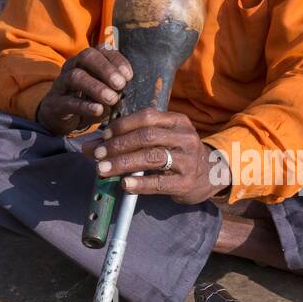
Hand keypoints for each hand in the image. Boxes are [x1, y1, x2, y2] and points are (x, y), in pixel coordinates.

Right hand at [35, 46, 132, 135]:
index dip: (116, 60)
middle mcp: (72, 66)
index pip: (102, 50)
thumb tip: (137, 89)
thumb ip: (117, 87)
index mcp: (86, 60)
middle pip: (87, 57)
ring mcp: (61, 83)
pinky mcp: (55, 103)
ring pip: (75, 77)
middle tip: (120, 84)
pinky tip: (98, 110)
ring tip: (112, 99)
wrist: (60, 117)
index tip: (129, 76)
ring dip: (96, 87)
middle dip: (106, 69)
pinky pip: (68, 101)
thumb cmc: (88, 100)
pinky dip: (84, 106)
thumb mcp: (105, 90)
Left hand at [80, 108, 229, 204]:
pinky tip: (124, 185)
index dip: (122, 125)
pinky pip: (160, 182)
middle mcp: (185, 137)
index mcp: (178, 121)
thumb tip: (91, 146)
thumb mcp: (162, 139)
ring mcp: (188, 160)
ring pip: (152, 157)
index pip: (147, 117)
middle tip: (96, 155)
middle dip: (118, 145)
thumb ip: (131, 139)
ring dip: (123, 163)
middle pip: (146, 137)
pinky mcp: (186, 182)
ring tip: (102, 170)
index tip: (103, 135)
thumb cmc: (178, 154)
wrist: (211, 175)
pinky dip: (139, 183)